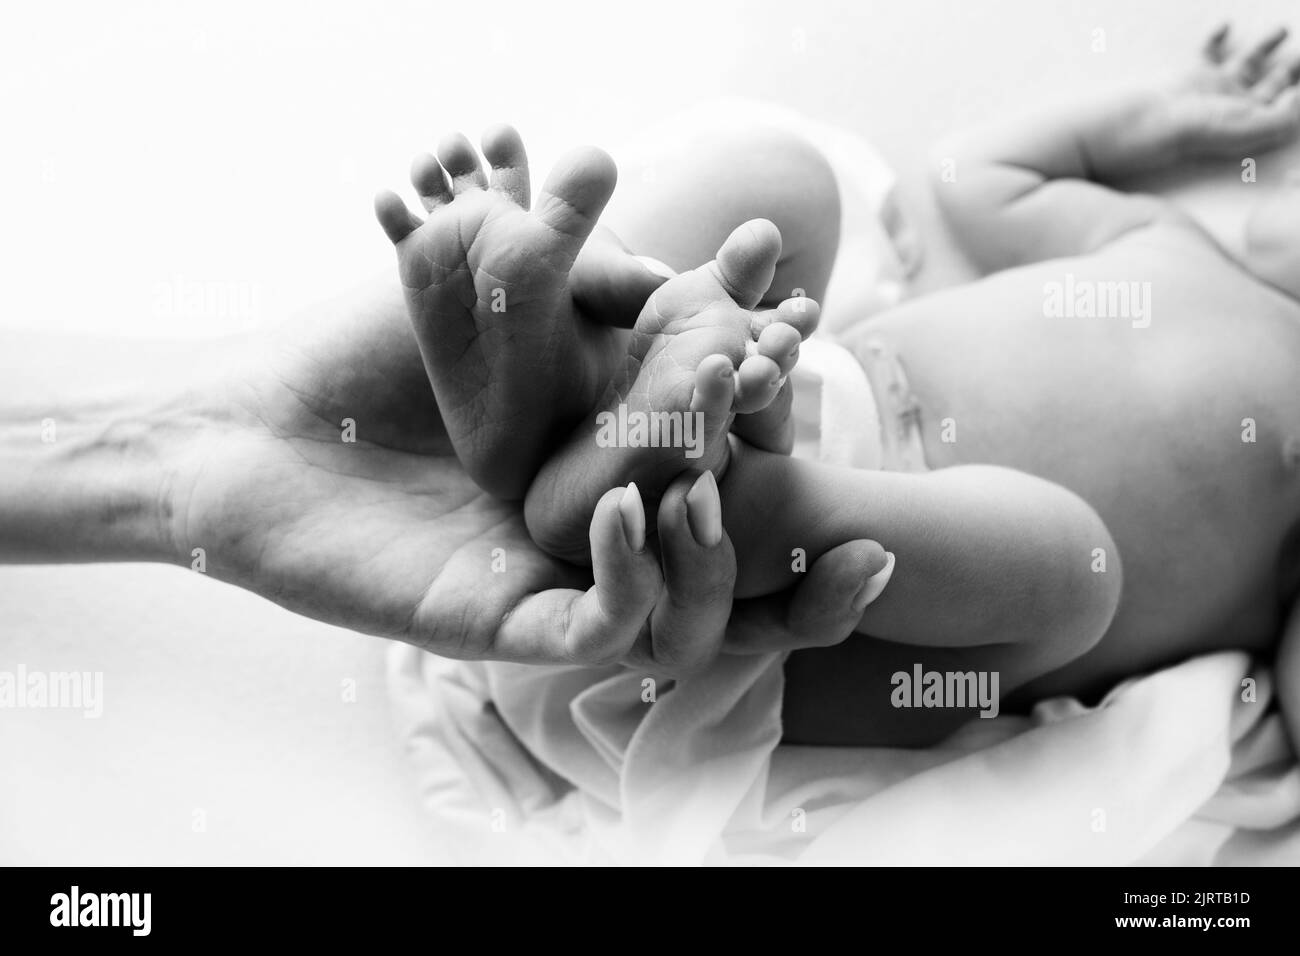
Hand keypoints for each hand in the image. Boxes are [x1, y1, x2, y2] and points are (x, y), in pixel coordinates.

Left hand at [163, 276, 878, 672]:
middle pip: (717, 509)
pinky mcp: (506, 624)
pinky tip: (624, 509)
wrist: (249, 427)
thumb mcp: (489, 291)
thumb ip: (586, 279)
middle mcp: (590, 509)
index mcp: (596, 436)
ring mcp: (552, 572)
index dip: (760, 373)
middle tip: (768, 370)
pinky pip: (606, 631)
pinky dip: (634, 578)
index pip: (710, 422)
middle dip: (761, 445)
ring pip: (688, 593)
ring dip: (717, 532)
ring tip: (702, 456)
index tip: (794, 316)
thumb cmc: (358, 354)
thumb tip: (682, 275)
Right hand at [1167, 24, 1299, 156]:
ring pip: (1248, 62)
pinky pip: (1209, 51)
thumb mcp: (1254, 126)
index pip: (1287, 103)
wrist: (1155, 121)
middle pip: (1272, 83)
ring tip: (1282, 29)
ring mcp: (1216, 87)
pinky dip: (1217, 37)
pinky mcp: (1195, 73)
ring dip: (1266, 45)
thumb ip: (1285, 114)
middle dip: (1292, 68)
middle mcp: (1237, 104)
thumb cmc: (1201, 129)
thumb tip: (1297, 94)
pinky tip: (1225, 25)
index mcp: (1252, 120)